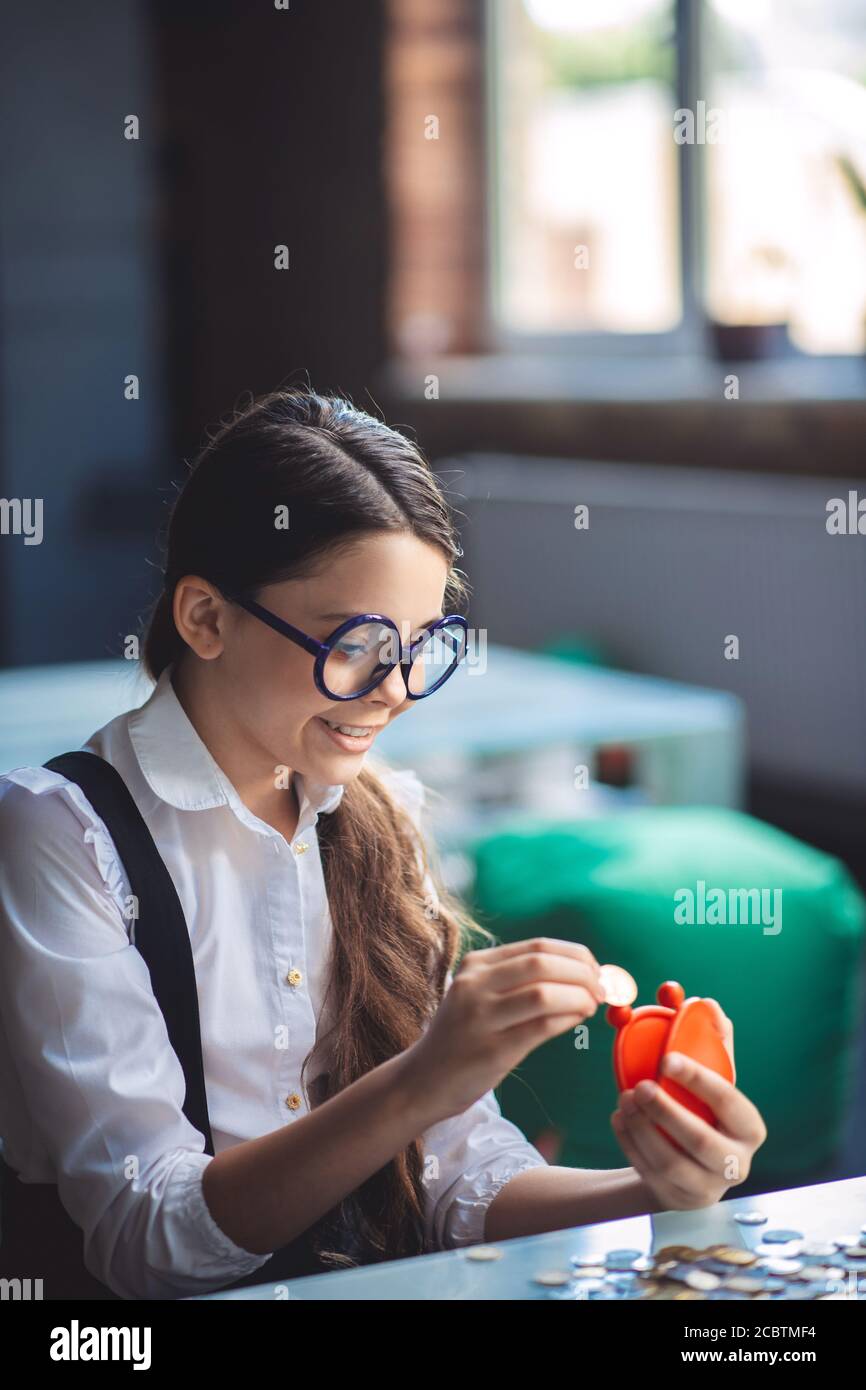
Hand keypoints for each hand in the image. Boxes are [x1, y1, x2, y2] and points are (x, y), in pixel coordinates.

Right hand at [405, 937, 605, 1120]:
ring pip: (544, 993)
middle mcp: (474, 985)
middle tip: (602, 989)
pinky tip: (577, 1020)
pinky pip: (541, 1027)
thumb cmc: (463, 1037)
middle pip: (543, 964)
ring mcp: (481, 1017)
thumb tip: (583, 973)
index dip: (575, 955)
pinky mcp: (491, 1050)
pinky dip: (567, 1020)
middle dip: (583, 974)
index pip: (537, 946)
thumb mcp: (480, 996)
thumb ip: (520, 981)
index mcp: (476, 965)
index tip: (596, 969)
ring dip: (579, 997)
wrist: (424, 1080)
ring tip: (592, 1006)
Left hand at [611, 998, 766, 1210]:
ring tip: (623, 1098)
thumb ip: (713, 1040)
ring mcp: (706, 1187)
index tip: (666, 1058)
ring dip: (642, 1128)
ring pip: (670, 1162)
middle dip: (666, 1112)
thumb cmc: (706, 1108)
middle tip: (638, 1085)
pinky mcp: (677, 1198)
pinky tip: (618, 1117)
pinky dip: (629, 1143)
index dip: (698, 1080)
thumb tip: (706, 1004)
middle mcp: (736, 1163)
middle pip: (701, 1141)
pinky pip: (649, 1173)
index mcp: (750, 1127)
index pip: (728, 1102)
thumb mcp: (713, 1077)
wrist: (694, 1163)